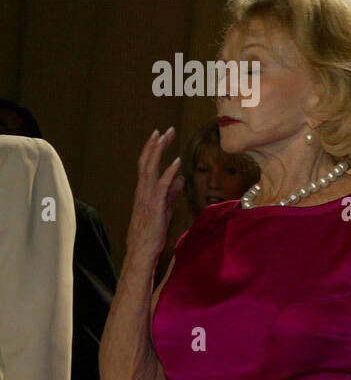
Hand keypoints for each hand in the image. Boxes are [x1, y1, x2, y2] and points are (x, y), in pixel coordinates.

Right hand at [125, 127, 182, 265]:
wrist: (142, 249)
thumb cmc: (152, 231)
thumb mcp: (164, 208)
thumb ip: (171, 193)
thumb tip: (179, 179)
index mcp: (144, 190)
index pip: (148, 164)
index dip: (154, 149)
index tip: (161, 136)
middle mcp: (143, 190)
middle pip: (148, 162)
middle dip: (156, 145)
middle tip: (165, 130)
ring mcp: (147, 197)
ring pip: (151, 168)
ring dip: (159, 152)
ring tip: (166, 137)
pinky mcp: (155, 205)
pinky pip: (162, 185)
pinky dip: (169, 172)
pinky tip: (177, 161)